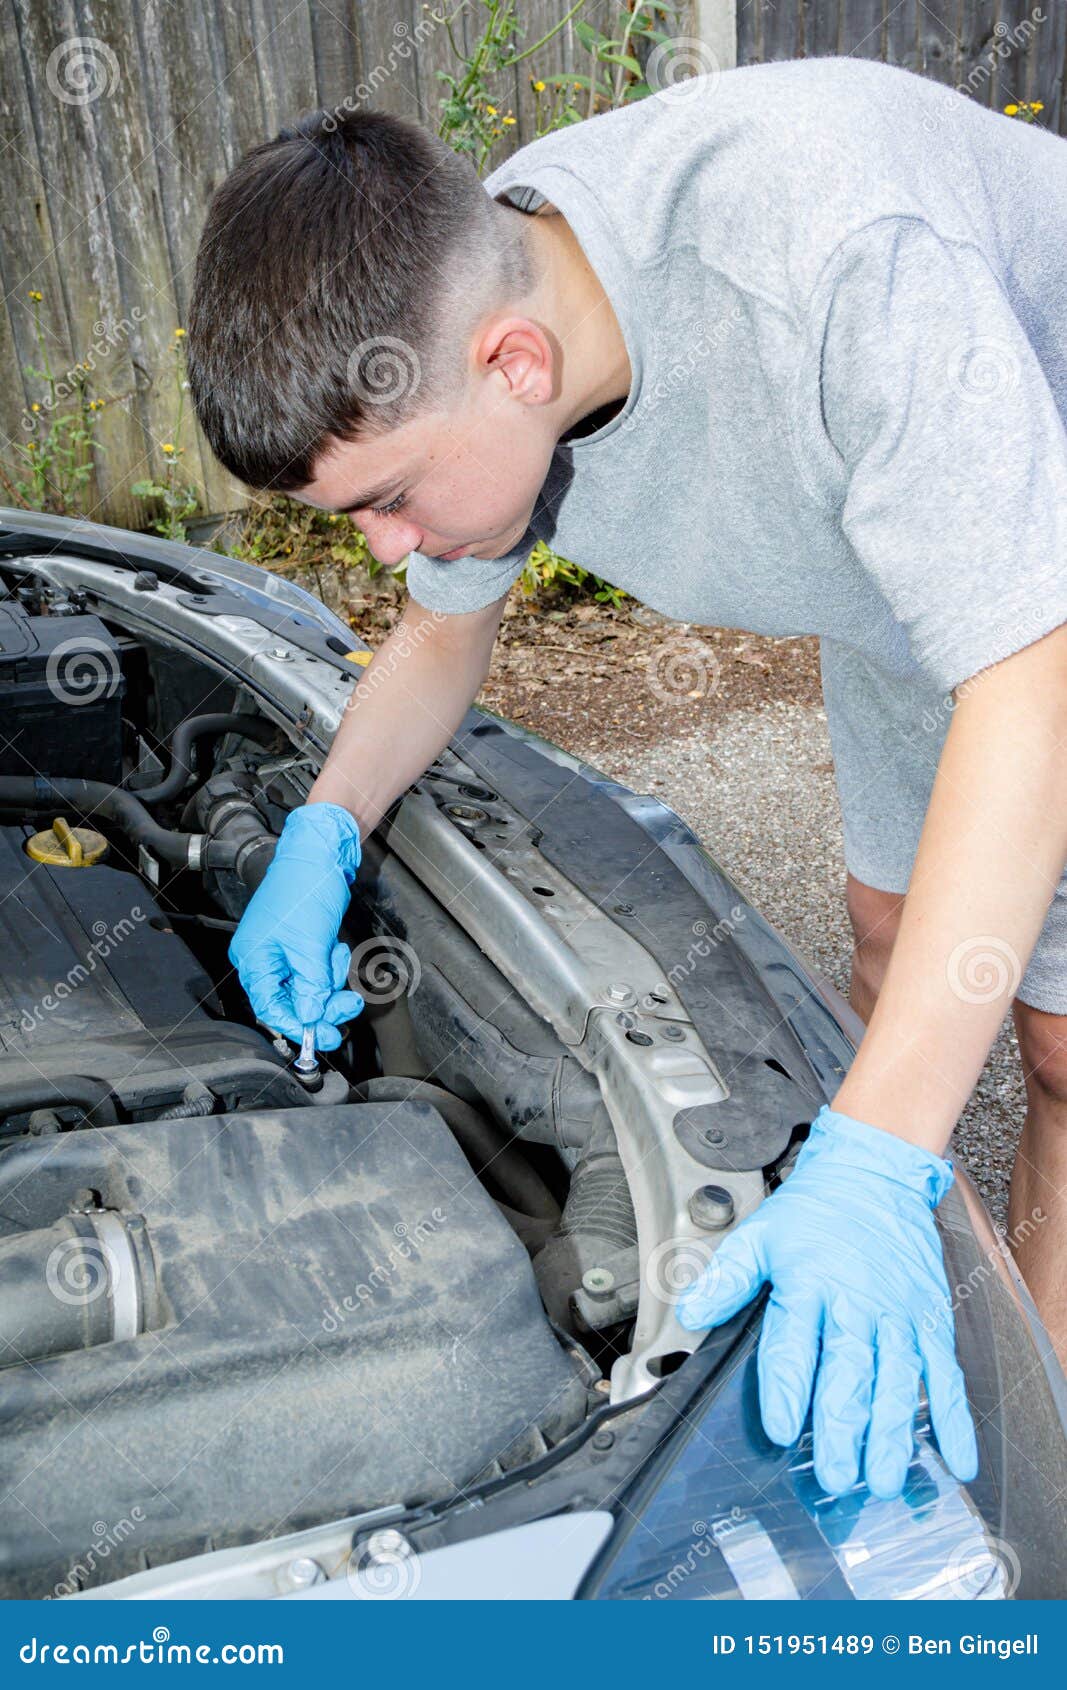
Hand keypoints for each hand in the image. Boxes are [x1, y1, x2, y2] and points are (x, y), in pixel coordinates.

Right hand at [228, 802, 364, 1050]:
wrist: (321, 852)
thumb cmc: (305, 887)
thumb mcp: (311, 944)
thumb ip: (311, 985)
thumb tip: (310, 1016)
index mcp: (254, 958)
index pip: (271, 1007)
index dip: (297, 1025)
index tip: (323, 1036)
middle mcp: (264, 956)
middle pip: (292, 1000)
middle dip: (322, 1004)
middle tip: (348, 1006)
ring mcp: (283, 949)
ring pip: (308, 986)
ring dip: (329, 981)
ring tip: (338, 957)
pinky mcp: (301, 942)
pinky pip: (317, 968)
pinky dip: (330, 965)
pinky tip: (336, 949)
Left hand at [676, 1103, 978, 1499]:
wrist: (874, 1174)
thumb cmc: (815, 1209)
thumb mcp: (760, 1235)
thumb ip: (727, 1279)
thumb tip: (691, 1312)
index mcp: (809, 1283)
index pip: (794, 1344)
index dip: (785, 1388)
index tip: (780, 1428)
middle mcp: (857, 1302)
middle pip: (849, 1371)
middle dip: (842, 1428)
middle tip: (834, 1475)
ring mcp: (900, 1314)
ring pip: (898, 1381)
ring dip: (892, 1434)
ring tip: (883, 1477)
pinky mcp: (931, 1319)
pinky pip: (946, 1374)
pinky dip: (954, 1419)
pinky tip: (956, 1458)